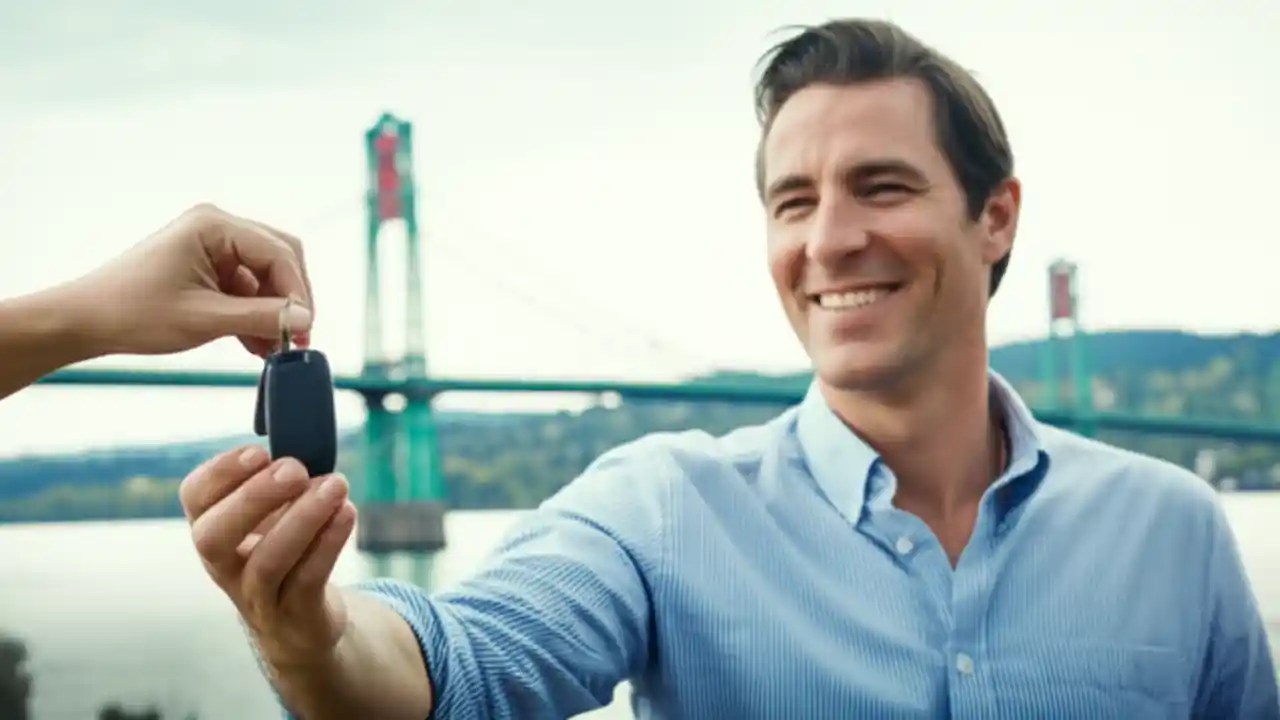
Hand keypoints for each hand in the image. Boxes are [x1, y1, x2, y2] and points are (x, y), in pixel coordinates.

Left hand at [69, 203, 314, 358]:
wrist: (86, 321)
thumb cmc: (134, 313)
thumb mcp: (205, 319)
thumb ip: (261, 317)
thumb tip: (307, 320)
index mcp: (215, 225)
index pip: (278, 253)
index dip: (298, 293)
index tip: (304, 330)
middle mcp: (218, 228)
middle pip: (279, 259)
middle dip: (291, 300)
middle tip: (298, 338)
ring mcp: (213, 247)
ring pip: (266, 278)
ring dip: (273, 313)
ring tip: (276, 350)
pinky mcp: (208, 268)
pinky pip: (247, 289)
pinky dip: (255, 315)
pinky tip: (258, 345)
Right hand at [180, 445, 355, 669]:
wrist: (300, 623)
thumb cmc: (283, 550)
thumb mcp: (270, 515)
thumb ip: (278, 483)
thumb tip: (302, 444)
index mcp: (213, 529)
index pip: (195, 499)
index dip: (221, 473)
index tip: (259, 451)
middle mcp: (224, 565)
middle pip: (214, 537)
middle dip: (254, 498)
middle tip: (295, 469)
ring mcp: (257, 596)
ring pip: (267, 562)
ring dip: (303, 518)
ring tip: (335, 485)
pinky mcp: (296, 614)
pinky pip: (307, 580)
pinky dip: (328, 544)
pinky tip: (347, 512)